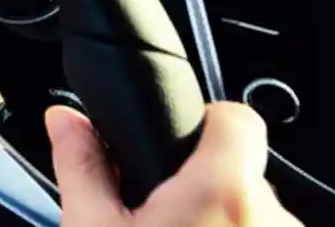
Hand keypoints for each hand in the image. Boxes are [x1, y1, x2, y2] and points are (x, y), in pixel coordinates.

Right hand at [47, 102, 302, 225]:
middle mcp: (271, 217)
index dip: (204, 120)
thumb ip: (82, 167)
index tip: (176, 141)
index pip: (237, 117)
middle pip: (238, 168)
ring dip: (217, 220)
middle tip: (156, 216)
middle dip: (198, 184)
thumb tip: (64, 120)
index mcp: (222, 190)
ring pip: (251, 211)